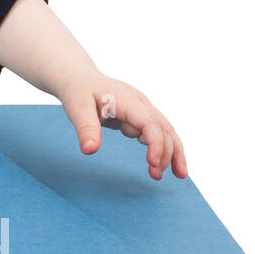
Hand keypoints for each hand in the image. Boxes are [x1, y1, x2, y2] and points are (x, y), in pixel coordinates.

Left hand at [55, 70, 187, 180]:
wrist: (79, 78)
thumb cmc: (79, 91)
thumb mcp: (77, 108)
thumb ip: (85, 128)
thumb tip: (90, 150)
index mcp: (128, 100)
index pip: (150, 122)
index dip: (156, 143)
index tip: (152, 163)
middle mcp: (141, 104)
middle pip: (164, 128)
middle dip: (166, 152)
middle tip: (156, 175)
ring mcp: (142, 110)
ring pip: (165, 131)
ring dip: (172, 152)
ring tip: (177, 175)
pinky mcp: (139, 117)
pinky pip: (157, 133)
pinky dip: (164, 148)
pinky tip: (164, 164)